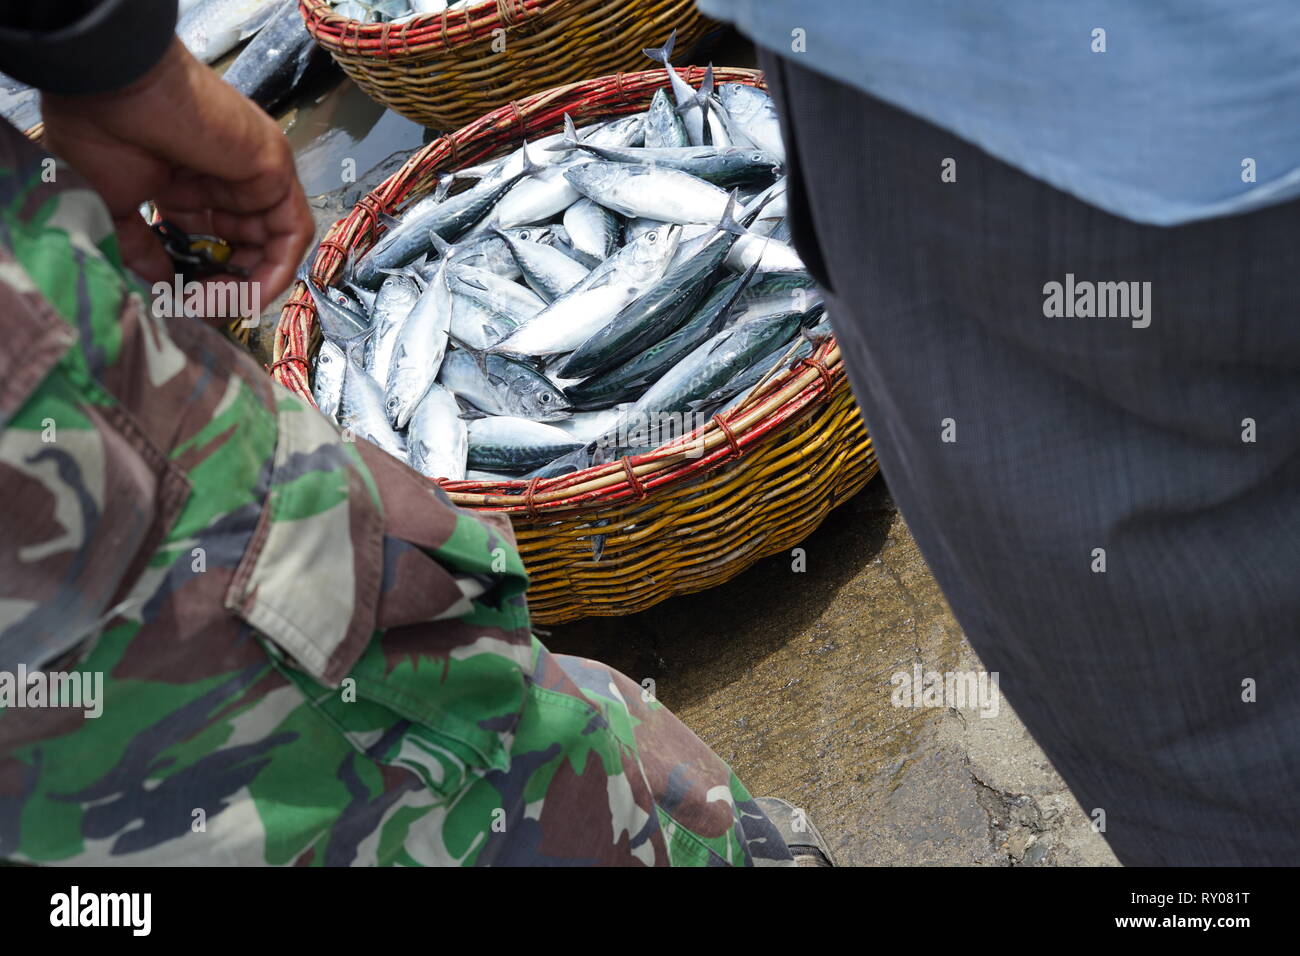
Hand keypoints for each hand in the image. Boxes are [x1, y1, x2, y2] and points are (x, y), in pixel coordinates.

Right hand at [40, 38, 313, 305]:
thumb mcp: (112, 204)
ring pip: (272, 242)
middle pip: (246, 244)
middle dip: (229, 284)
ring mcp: (254, 172)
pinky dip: (276, 270)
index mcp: (188, 179)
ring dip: (251, 284)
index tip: (182, 301)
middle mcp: (226, 176)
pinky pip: (291, 232)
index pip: (211, 238)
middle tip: (203, 309)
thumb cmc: (100, 130)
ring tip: (218, 306)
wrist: (111, 84)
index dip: (201, 275)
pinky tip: (247, 294)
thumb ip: (143, 248)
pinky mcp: (274, 170)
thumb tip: (163, 285)